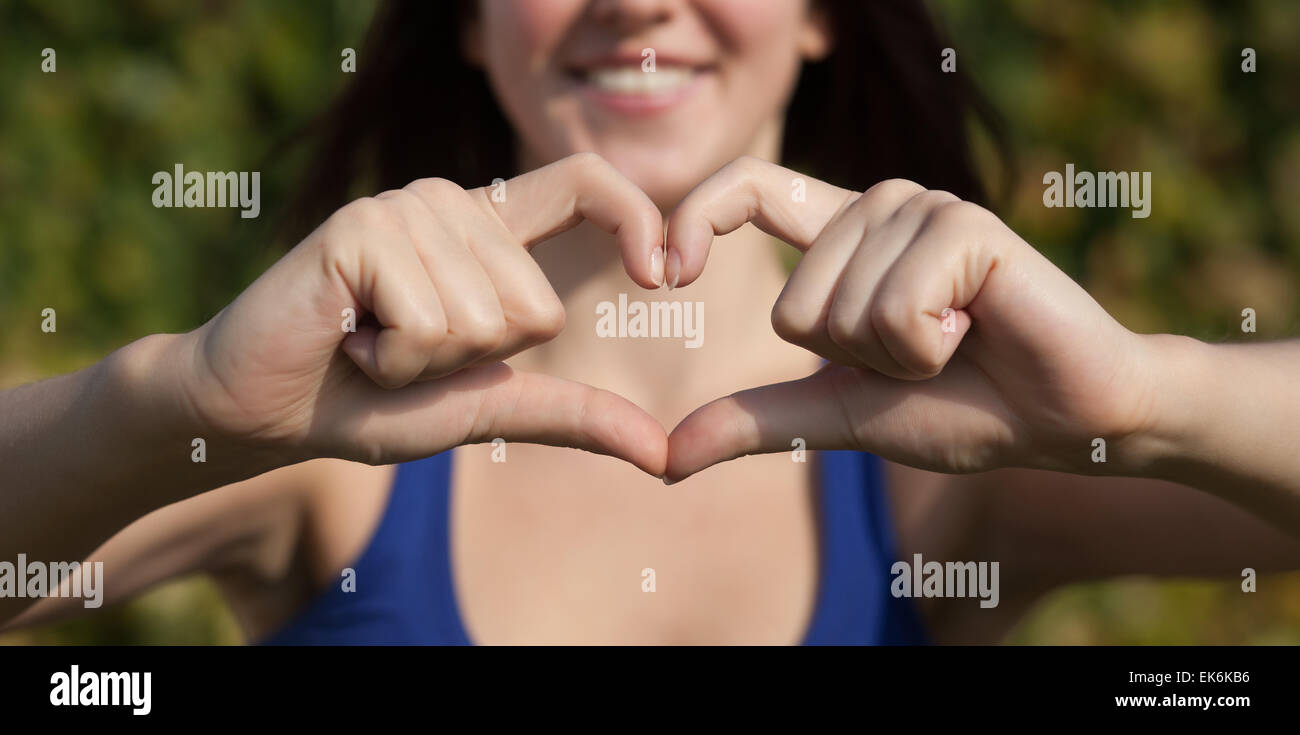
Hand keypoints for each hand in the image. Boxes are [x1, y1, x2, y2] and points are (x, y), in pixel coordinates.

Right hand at [179, 153, 667, 473]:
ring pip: (484, 319)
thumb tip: (663, 454)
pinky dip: (390, 358)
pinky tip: (347, 335)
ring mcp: (407, 208)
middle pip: (536, 306)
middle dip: (472, 361)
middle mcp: (452, 204)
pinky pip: (430, 322)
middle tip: (403, 348)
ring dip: (423, 364)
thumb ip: (571, 414)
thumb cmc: (369, 401)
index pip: (586, 183)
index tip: (665, 277)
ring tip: (370, 341)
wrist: (261, 411)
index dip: (638, 218)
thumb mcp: (485, 407)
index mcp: (489, 231)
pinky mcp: (364, 227)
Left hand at [664, 157, 1163, 480]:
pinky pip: (896, 307)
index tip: (666, 275)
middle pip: (795, 301)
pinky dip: (933, 349)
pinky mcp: (965, 225)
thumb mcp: (842, 416)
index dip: (698, 217)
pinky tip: (981, 331)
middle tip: (925, 354)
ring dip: (900, 358)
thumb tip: (662, 459)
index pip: (749, 188)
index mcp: (845, 240)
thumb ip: (758, 423)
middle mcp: (879, 209)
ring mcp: (924, 209)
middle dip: (856, 361)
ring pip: (842, 308)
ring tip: (958, 341)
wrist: (1067, 420)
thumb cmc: (962, 408)